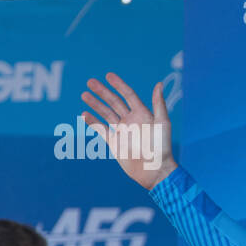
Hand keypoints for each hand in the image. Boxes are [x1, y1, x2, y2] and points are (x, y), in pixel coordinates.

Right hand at [81, 72, 177, 189]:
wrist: (155, 171)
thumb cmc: (162, 147)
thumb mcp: (162, 123)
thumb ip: (159, 104)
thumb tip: (159, 84)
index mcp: (143, 114)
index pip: (128, 95)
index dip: (119, 85)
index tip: (108, 75)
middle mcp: (131, 121)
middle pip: (114, 102)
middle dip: (102, 92)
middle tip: (90, 82)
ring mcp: (122, 131)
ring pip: (106, 114)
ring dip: (95, 104)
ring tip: (84, 94)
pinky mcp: (114, 143)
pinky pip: (101, 129)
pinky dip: (92, 122)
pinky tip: (84, 114)